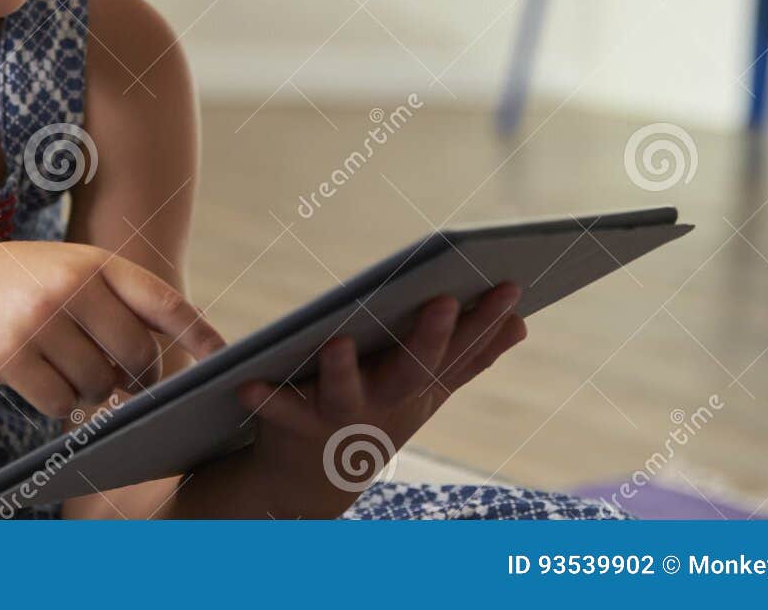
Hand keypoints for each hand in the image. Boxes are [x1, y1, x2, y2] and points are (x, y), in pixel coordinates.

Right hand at [0, 241, 224, 417]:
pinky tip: (40, 381)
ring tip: (66, 370)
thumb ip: (114, 301)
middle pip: (135, 353)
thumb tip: (156, 365)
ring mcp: (40, 318)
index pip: (161, 300)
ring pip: (97, 383)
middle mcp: (71, 285)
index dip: (197, 331)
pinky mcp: (12, 353)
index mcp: (95, 262)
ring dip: (90, 392)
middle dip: (136, 378)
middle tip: (123, 383)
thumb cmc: (18, 288)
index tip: (224, 357)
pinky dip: (57, 404)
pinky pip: (59, 401)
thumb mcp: (68, 271)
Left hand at [229, 282, 526, 515]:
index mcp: (419, 385)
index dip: (486, 320)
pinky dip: (264, 398)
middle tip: (442, 300)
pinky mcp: (292, 423)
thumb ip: (469, 356)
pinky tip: (246, 380)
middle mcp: (386, 403)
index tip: (510, 285)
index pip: (461, 348)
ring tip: (338, 342)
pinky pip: (277, 409)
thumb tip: (522, 322)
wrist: (313, 483)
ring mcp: (340, 416)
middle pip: (412, 369)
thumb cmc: (376, 416)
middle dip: (429, 338)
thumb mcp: (426, 389)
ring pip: (345, 393)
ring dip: (342, 371)